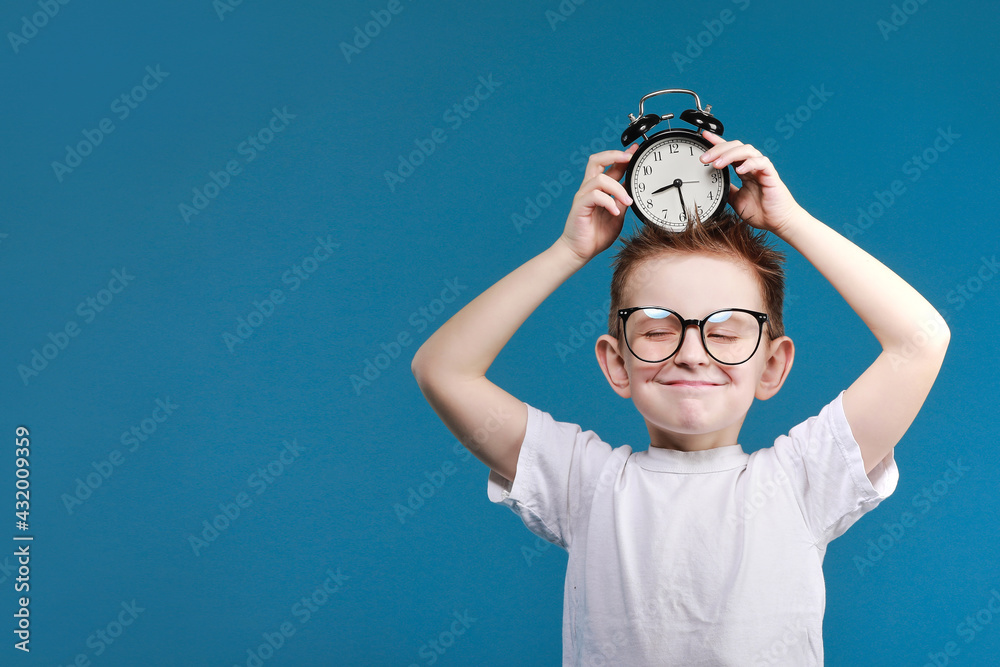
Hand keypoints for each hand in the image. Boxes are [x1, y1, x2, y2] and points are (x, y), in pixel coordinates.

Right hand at [558, 144, 637, 262]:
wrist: (580, 251)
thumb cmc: (596, 235)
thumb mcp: (617, 214)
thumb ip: (622, 200)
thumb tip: (633, 188)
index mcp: (599, 189)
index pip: (610, 165)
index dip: (622, 156)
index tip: (635, 150)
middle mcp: (589, 188)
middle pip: (597, 160)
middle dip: (614, 155)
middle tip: (629, 158)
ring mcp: (583, 196)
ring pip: (600, 178)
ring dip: (618, 189)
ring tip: (627, 202)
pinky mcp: (580, 205)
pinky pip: (595, 195)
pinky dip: (609, 202)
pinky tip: (615, 212)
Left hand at [700, 131, 802, 235]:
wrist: (777, 222)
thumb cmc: (760, 211)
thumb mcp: (735, 199)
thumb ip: (725, 189)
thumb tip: (711, 184)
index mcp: (743, 169)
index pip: (729, 151)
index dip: (717, 142)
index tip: (704, 136)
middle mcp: (752, 166)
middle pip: (735, 146)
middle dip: (718, 149)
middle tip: (704, 158)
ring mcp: (762, 168)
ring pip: (747, 150)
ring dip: (730, 155)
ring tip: (717, 164)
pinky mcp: (771, 174)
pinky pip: (761, 162)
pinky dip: (749, 163)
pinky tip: (739, 169)